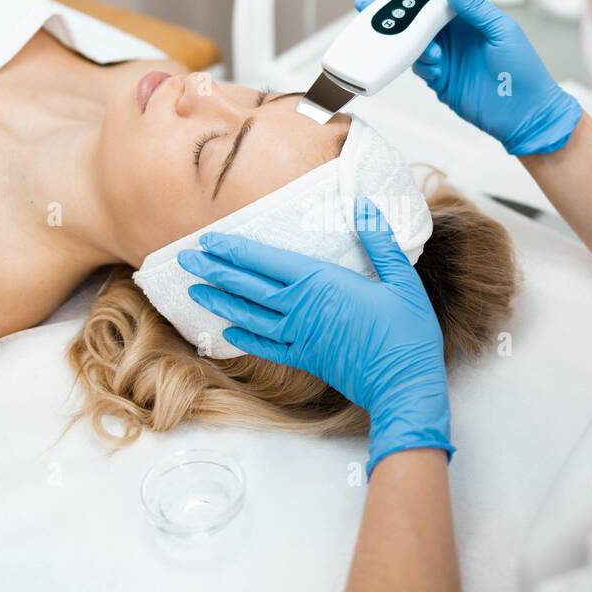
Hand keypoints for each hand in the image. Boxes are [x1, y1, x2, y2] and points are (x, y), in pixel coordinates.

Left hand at [178, 199, 451, 475]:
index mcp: (322, 283)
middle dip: (215, 271)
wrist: (404, 386)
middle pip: (248, 287)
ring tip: (195, 291)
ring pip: (249, 317)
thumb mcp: (401, 279)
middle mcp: (302, 309)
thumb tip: (363, 205)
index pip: (267, 261)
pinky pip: (266, 348)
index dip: (235, 249)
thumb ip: (379, 241)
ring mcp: (300, 337)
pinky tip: (226, 333)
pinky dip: (244, 339)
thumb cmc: (407, 331)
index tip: (208, 240)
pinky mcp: (306, 360)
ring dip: (220, 302)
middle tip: (184, 260)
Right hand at [357, 0, 581, 155]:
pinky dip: (418, 61)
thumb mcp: (501, 30)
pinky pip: (417, 65)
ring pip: (410, 39)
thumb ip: (473, 5)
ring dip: (403, 37)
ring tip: (400, 36)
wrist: (525, 115)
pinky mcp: (438, 78)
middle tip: (366, 3)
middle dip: (387, 6)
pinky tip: (432, 62)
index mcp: (467, 12)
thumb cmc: (523, 71)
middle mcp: (452, 31)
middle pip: (412, 12)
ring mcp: (444, 55)